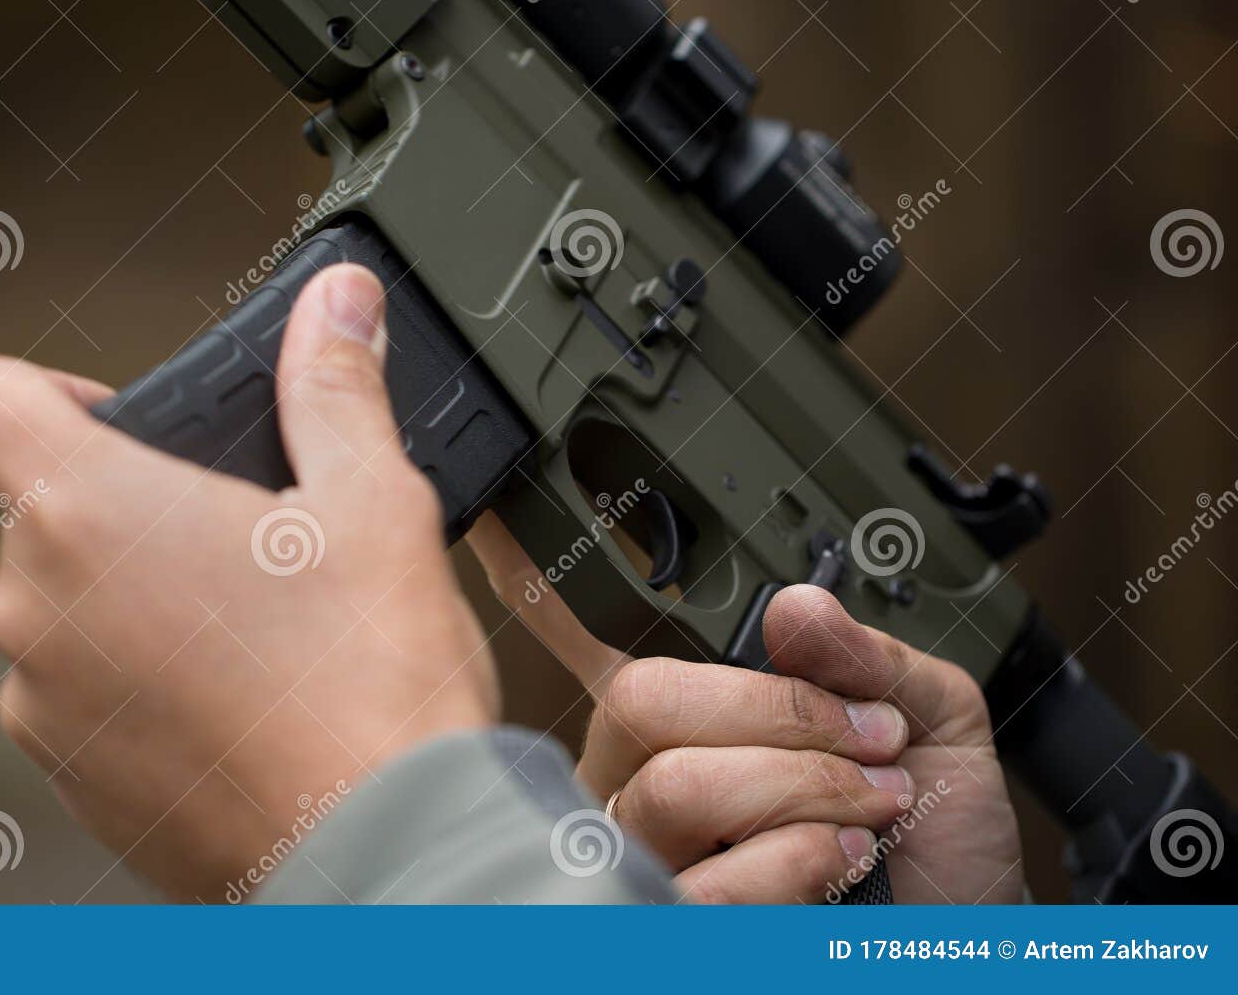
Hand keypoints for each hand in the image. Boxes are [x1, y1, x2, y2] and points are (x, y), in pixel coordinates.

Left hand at [0, 265, 498, 901]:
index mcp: (87, 513)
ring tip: (251, 632)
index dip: (37, 388)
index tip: (117, 419)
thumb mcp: (371, 502)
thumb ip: (334, 387)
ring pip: (64, 607)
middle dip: (129, 509)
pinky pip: (80, 694)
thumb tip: (337, 301)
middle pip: (42, 510)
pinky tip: (237, 703)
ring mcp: (42, 703)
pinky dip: (138, 684)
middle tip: (241, 538)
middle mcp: (33, 607)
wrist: (382, 854)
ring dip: (136, 601)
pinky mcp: (69, 780)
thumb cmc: (369, 682)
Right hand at [467, 517, 1023, 902]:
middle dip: (772, 709)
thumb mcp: (929, 722)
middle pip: (636, 701)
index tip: (498, 529)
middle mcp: (646, 783)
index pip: (589, 642)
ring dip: (801, 786)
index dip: (531, 585)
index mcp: (692, 718)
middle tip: (861, 737)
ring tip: (870, 807)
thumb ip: (868, 658)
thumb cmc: (936, 845)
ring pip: (672, 787)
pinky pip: (702, 882)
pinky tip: (840, 865)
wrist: (969, 938)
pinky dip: (798, 860)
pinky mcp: (670, 923)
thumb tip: (793, 607)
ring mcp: (651, 861)